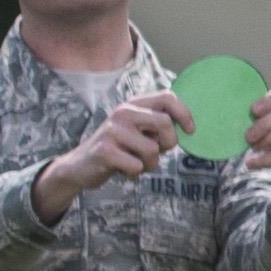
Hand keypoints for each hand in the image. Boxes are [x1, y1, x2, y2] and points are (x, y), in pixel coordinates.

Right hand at [28, 87, 183, 224]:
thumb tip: (189, 126)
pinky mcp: (104, 150)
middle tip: (157, 152)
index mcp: (134, 104)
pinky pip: (136, 165)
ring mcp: (112, 130)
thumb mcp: (138, 130)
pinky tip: (122, 169)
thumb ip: (158, 124)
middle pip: (165, 123)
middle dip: (168, 144)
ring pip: (152, 150)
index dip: (184, 114)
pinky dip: (135, 173)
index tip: (190, 131)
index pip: (168, 97)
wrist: (80, 166)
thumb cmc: (119, 148)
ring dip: (150, 163)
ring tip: (136, 162)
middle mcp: (123, 112)